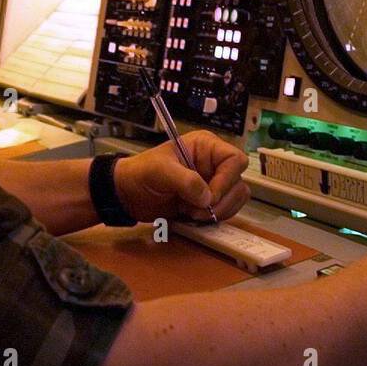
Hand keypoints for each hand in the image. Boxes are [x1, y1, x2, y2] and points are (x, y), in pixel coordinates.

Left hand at [112, 130, 250, 223]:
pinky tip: (191, 216)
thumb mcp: (159, 170)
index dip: (227, 179)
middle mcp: (214, 164)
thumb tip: (207, 197)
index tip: (209, 196)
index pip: (234, 159)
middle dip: (221, 201)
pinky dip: (212, 219)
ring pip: (236, 199)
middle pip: (238, 183)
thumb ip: (184, 180)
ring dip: (217, 212)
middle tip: (197, 210)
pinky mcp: (208, 202)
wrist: (128, 195)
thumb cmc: (141, 173)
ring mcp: (213, 184)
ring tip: (191, 212)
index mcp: (206, 147)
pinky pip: (225, 212)